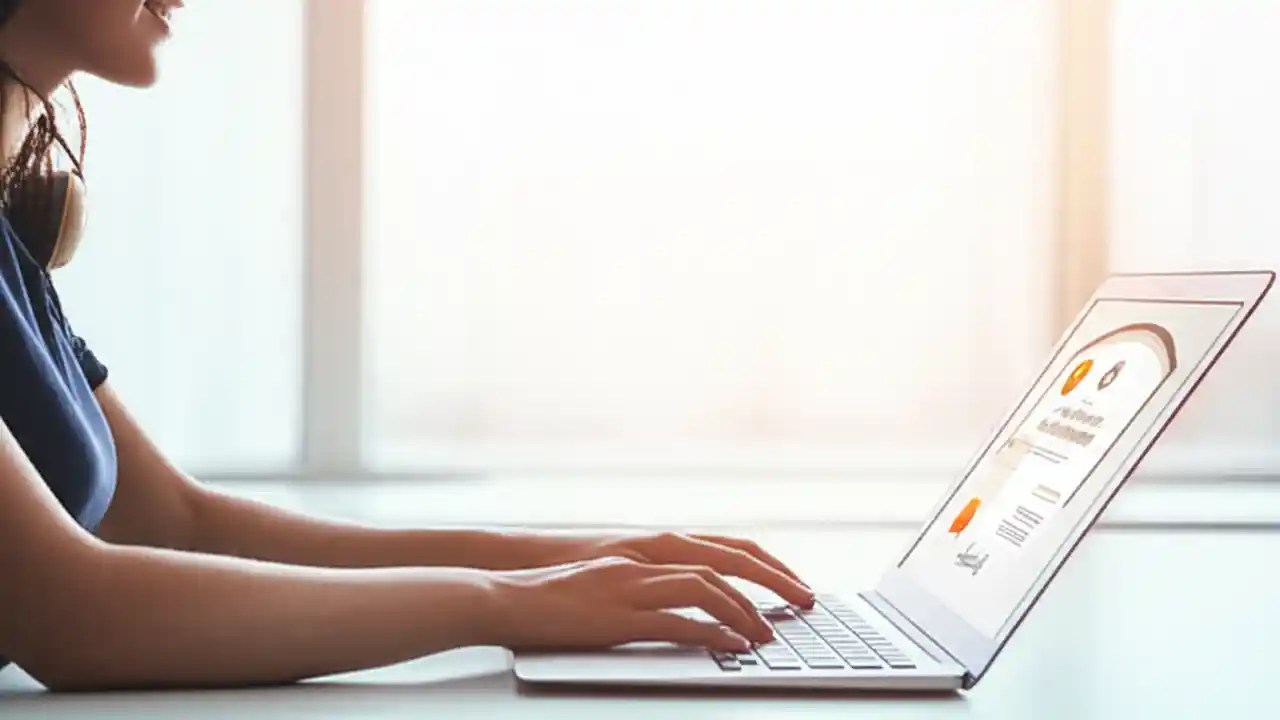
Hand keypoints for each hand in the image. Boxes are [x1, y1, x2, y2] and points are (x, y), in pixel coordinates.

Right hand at [483, 556, 772, 651]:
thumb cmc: (557, 589)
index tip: (794, 583)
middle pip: (727, 560)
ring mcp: (633, 584)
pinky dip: (710, 634)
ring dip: (745, 610)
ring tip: (769, 633)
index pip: (724, 546)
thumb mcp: (613, 572)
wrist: (508, 592)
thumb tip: (689, 595)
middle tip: (805, 602)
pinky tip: (732, 647)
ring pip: (706, 587)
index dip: (765, 563)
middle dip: (772, 581)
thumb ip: (650, 578)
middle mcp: (647, 557)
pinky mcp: (618, 615)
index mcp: (650, 546)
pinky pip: (677, 622)